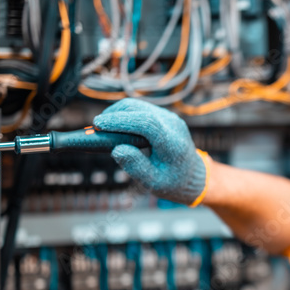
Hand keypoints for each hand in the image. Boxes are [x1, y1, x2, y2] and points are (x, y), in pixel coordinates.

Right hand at [93, 98, 209, 205]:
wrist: (194, 176)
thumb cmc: (174, 182)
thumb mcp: (154, 183)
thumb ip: (136, 167)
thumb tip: (116, 149)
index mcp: (172, 143)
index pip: (145, 123)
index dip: (120, 121)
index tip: (98, 125)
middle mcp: (172, 125)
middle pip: (138, 109)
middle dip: (114, 115)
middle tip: (95, 129)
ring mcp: (168, 118)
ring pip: (137, 106)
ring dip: (117, 113)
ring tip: (102, 128)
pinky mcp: (163, 117)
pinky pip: (140, 110)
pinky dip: (125, 115)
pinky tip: (115, 127)